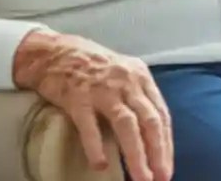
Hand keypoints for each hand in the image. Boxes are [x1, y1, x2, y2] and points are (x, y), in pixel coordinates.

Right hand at [13, 30, 172, 180]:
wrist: (54, 52)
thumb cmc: (92, 66)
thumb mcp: (124, 73)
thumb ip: (138, 97)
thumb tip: (152, 133)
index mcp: (141, 78)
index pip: (161, 115)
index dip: (166, 144)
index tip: (166, 168)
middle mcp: (126, 83)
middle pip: (149, 122)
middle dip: (157, 153)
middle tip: (160, 179)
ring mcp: (102, 90)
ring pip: (126, 125)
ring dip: (136, 155)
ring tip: (140, 178)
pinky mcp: (78, 98)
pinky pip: (90, 126)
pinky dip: (96, 147)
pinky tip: (101, 165)